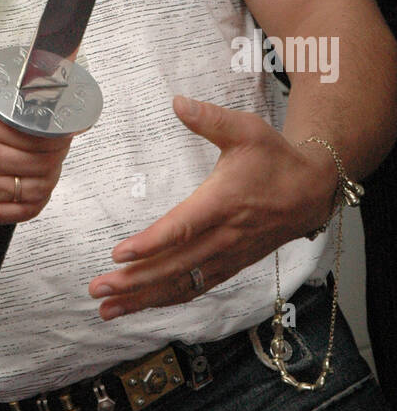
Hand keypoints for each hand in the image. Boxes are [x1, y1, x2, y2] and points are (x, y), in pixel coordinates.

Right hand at [0, 74, 75, 224]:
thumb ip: (11, 90)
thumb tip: (52, 80)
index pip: (39, 134)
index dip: (59, 133)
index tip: (62, 129)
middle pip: (42, 162)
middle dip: (57, 153)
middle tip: (58, 146)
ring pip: (38, 187)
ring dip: (51, 175)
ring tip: (48, 165)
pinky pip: (24, 210)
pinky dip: (38, 198)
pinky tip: (35, 185)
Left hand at [88, 96, 337, 318]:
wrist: (312, 191)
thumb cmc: (275, 158)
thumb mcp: (246, 129)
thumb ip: (210, 119)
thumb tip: (177, 102)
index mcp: (223, 203)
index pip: (182, 228)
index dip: (151, 244)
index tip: (119, 253)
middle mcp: (223, 236)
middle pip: (174, 266)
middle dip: (134, 281)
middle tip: (98, 289)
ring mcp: (227, 256)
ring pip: (182, 284)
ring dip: (144, 299)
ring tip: (108, 308)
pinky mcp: (231, 265)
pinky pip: (196, 288)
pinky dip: (167, 300)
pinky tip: (142, 305)